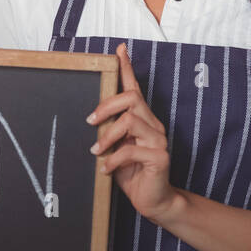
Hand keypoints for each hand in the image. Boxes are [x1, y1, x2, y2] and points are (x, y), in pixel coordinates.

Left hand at [88, 43, 177, 221]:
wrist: (153, 201)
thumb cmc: (132, 173)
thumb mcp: (116, 148)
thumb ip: (109, 132)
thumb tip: (91, 118)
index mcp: (142, 120)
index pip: (135, 88)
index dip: (127, 68)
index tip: (120, 50)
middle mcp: (153, 125)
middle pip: (131, 98)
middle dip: (107, 106)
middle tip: (90, 121)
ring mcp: (159, 140)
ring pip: (130, 121)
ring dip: (107, 135)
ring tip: (96, 151)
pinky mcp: (160, 158)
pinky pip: (131, 150)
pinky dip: (113, 159)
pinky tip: (105, 169)